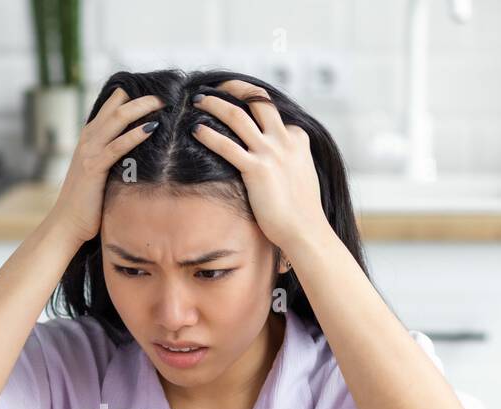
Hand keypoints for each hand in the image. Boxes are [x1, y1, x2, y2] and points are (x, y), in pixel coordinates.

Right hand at [45, 87, 164, 244]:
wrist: (66, 223)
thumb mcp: (98, 172)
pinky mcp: (95, 168)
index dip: (130, 97)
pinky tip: (151, 128)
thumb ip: (112, 157)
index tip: (153, 94)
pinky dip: (135, 135)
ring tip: (161, 103)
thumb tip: (137, 152)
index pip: (110, 106)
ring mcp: (90, 152)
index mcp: (89, 138)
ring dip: (141, 108)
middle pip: (116, 107)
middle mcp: (88, 140)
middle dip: (141, 98)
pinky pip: (118, 146)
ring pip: (117, 119)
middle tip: (163, 95)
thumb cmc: (86, 202)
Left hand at [190, 80, 327, 254]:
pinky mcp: (256, 170)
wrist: (305, 230)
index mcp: (297, 139)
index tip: (235, 98)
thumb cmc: (301, 210)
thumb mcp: (302, 174)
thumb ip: (290, 158)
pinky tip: (195, 130)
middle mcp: (284, 140)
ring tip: (199, 99)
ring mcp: (270, 153)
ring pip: (237, 116)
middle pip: (258, 100)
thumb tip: (275, 160)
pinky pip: (227, 146)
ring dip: (215, 104)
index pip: (274, 112)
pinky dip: (209, 135)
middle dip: (234, 88)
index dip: (253, 101)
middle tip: (215, 86)